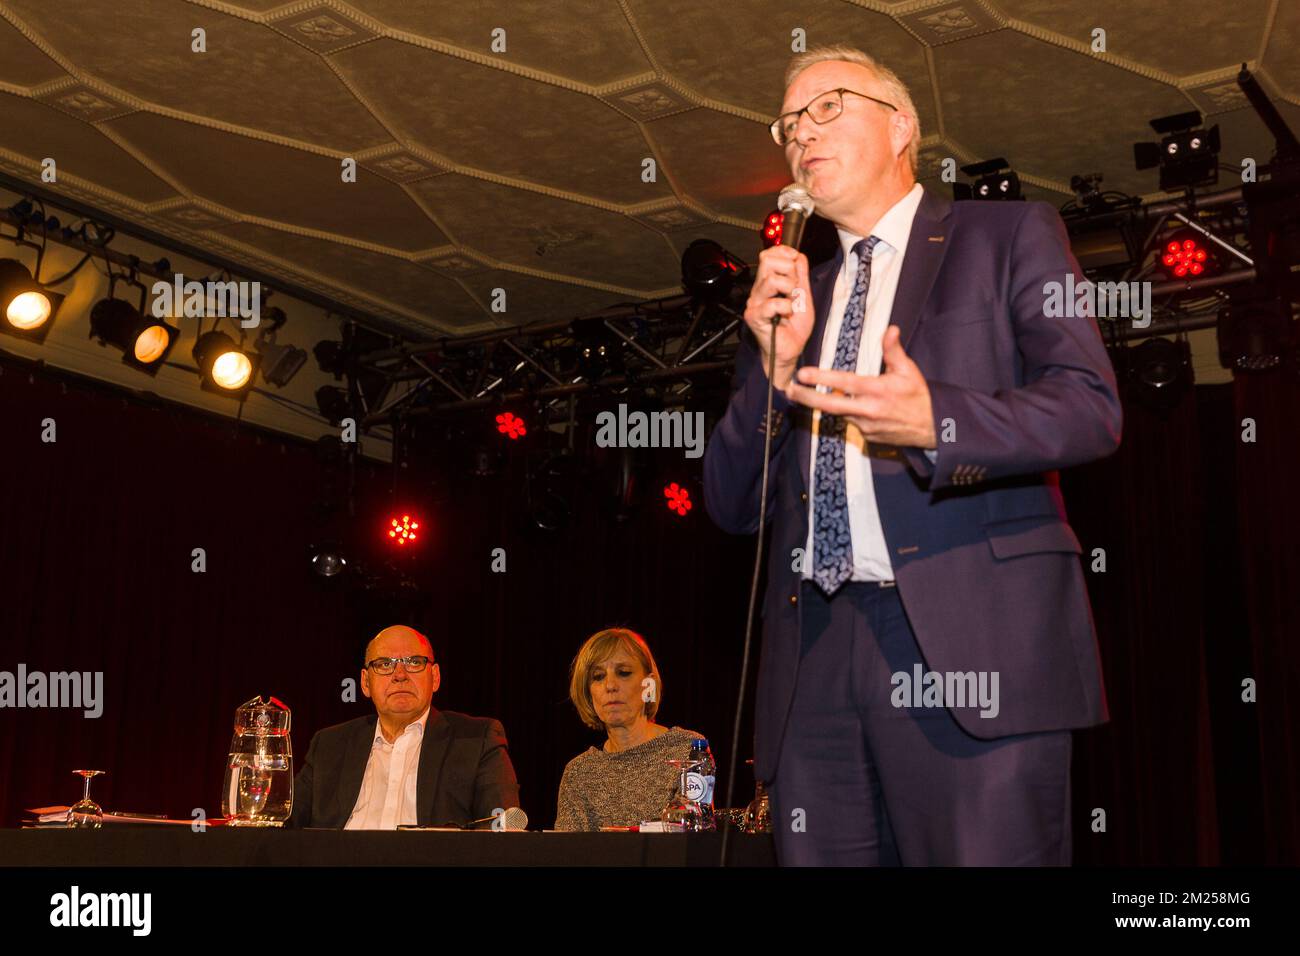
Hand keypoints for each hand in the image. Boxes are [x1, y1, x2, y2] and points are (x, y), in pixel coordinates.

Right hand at [742, 244, 814, 389]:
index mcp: (768, 284)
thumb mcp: (804, 296)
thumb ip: (801, 275)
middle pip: (767, 260)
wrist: (790, 352)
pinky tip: (787, 315)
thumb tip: (798, 255)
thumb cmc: (794, 329)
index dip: (785, 253)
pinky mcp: (754, 316)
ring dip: (789, 290)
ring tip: (792, 303)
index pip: (769, 254)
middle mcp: (758, 291)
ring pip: (771, 280)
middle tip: (794, 288)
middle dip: (789, 270)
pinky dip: (786, 308)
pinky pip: (773, 303)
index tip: (796, 265)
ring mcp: (755, 303)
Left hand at [785, 325, 935, 448]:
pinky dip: (846, 414)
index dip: (821, 379)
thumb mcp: (908, 370)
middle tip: (789, 390)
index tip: (802, 375)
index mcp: (876, 391)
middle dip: (806, 398)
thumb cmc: (918, 396)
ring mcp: (866, 426)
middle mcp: (868, 410)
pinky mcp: (867, 437)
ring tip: (805, 396)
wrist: (932, 428)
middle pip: (829, 405)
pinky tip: (848, 406)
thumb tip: (890, 329)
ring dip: (824, 405)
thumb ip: (893, 351)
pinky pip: (851, 423)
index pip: (843, 383)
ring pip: (839, 414)